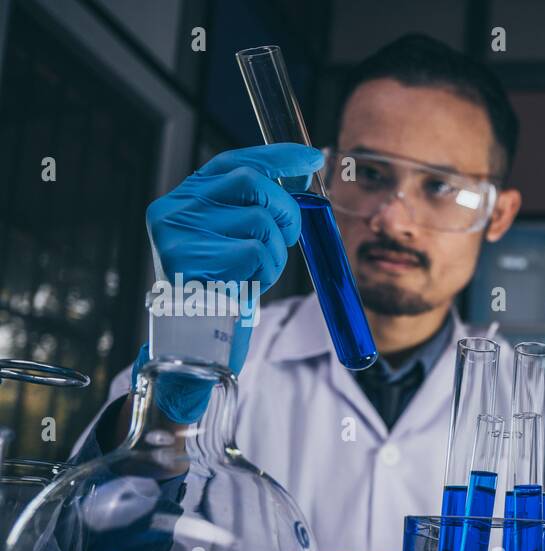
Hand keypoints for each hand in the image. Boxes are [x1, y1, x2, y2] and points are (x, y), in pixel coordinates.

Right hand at [139, 143, 322, 421]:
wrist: (192, 342)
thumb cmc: (221, 289)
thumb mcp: (236, 240)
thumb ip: (255, 207)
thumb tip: (303, 169)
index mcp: (186, 198)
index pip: (235, 162)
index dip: (278, 157)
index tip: (313, 158)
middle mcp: (174, 208)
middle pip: (252, 182)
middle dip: (286, 208)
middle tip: (289, 236)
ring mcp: (175, 233)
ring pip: (260, 220)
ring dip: (277, 250)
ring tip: (258, 271)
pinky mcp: (183, 260)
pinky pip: (254, 251)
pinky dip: (266, 269)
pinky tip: (249, 284)